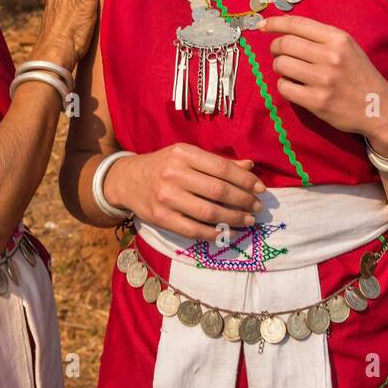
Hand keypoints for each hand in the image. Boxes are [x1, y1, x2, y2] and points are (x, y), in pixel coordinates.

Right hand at [104, 142, 265, 241]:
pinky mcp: (161, 218)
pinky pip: (193, 230)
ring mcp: (166, 198)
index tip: (260, 188)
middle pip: (218, 191)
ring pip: (208, 212)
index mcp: (183, 153)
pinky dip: (214, 233)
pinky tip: (227, 232)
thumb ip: (217, 162)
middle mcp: (173, 174)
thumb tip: (249, 166)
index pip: (222, 168)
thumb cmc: (164, 165)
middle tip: (257, 207)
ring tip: (247, 220)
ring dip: (234, 218)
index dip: (245, 180)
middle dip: (243, 200)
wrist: (127, 180)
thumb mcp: (187, 156)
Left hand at [259, 14, 387, 154]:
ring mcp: (324, 80)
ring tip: (290, 71)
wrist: (378, 108)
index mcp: (338, 39)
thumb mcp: (348, 47)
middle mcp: (331, 56)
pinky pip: (285, 87)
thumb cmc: (359, 74)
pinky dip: (284, 85)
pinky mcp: (317, 101)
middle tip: (278, 54)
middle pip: (285, 44)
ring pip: (281, 65)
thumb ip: (321, 37)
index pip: (297, 24)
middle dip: (275, 48)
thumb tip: (284, 27)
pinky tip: (294, 86)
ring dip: (279, 67)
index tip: (262, 26)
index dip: (274, 23)